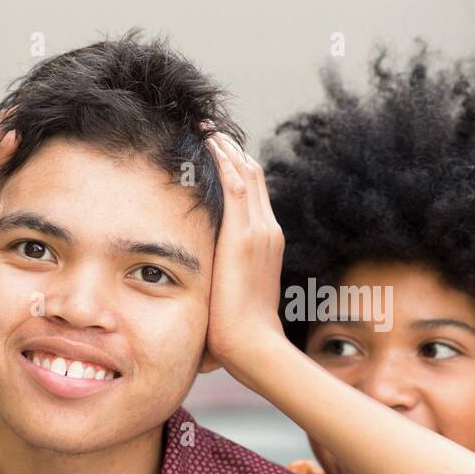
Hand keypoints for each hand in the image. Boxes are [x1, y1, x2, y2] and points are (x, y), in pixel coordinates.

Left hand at [203, 132, 287, 376]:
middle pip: (253, 176)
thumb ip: (224, 280)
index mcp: (267, 243)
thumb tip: (206, 286)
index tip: (218, 151)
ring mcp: (260, 231)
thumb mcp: (234, 296)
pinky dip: (224, 162)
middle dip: (231, 150)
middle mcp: (268, 231)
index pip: (255, 195)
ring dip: (225, 148)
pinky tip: (209, 144)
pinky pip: (236, 186)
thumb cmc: (239, 333)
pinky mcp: (245, 235)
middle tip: (209, 129)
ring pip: (246, 174)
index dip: (237, 168)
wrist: (254, 345)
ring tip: (206, 128)